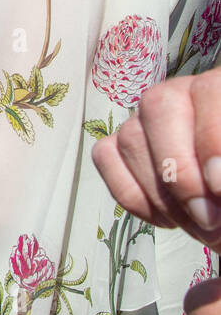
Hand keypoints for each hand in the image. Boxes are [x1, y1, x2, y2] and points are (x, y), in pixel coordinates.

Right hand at [92, 69, 220, 248]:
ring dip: (163, 196)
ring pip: (130, 140)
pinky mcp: (118, 145)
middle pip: (158, 107)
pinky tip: (170, 215)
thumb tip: (213, 184)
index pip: (208, 91)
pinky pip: (106, 160)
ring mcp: (144, 119)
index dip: (211, 138)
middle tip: (206, 214)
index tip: (218, 184)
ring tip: (199, 223)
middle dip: (178, 170)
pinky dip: (134, 198)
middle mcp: (179, 95)